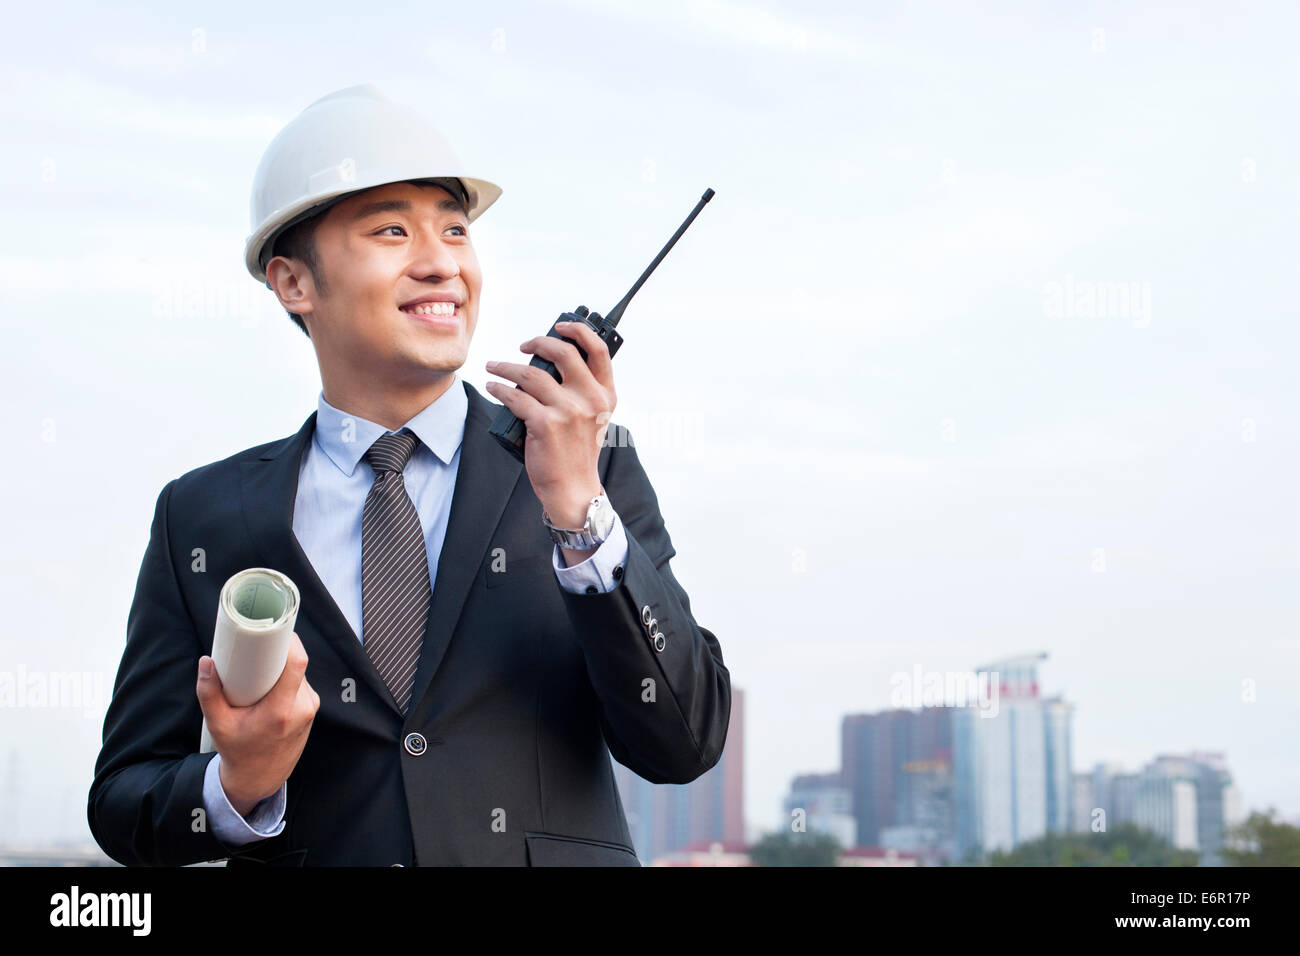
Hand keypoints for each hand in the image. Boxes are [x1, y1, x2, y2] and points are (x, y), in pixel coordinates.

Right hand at [195, 631, 319, 816]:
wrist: (259, 779)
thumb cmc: (238, 752)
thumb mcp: (218, 724)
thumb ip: (209, 693)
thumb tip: (206, 662)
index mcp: (281, 710)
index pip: (297, 664)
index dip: (290, 642)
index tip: (274, 631)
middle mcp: (302, 707)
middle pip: (296, 665)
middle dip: (278, 654)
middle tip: (258, 649)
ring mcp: (310, 709)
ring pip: (299, 674)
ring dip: (282, 668)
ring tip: (260, 670)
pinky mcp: (311, 710)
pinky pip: (301, 684)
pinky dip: (286, 680)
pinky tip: (270, 683)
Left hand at [485, 320, 616, 525]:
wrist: (573, 488)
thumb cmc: (577, 452)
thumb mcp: (593, 418)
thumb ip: (582, 391)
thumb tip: (550, 362)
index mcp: (606, 395)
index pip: (599, 350)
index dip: (578, 331)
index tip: (559, 326)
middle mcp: (590, 400)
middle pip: (563, 353)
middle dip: (538, 342)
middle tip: (523, 346)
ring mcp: (568, 411)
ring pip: (530, 374)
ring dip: (506, 367)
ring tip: (494, 367)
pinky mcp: (545, 424)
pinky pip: (515, 397)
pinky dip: (499, 389)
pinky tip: (493, 387)